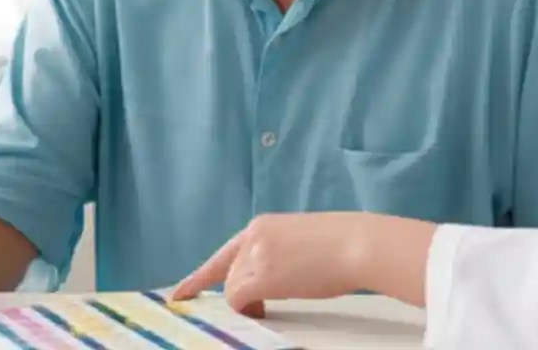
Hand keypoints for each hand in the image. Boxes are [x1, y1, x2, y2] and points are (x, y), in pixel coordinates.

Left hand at [171, 212, 434, 314]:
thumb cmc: (343, 247)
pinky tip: (264, 310)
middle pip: (228, 275)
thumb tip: (266, 283)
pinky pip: (237, 298)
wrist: (359, 244)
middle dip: (238, 295)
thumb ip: (276, 256)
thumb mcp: (300, 242)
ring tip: (272, 307)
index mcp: (262, 226)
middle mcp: (253, 237)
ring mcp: (257, 254)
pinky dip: (245, 308)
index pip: (223, 255)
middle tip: (263, 308)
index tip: (178, 294)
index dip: (199, 277)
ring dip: (248, 303)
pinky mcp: (263, 274)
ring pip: (232, 288)